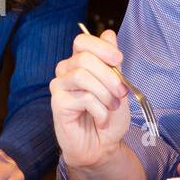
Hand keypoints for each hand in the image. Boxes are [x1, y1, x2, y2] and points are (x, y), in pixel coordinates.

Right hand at [49, 29, 130, 167]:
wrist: (102, 145)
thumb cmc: (109, 115)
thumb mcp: (117, 85)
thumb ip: (112, 62)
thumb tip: (109, 34)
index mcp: (80, 61)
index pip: (82, 41)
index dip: (101, 47)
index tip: (118, 59)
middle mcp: (66, 70)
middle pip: (84, 58)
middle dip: (109, 76)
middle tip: (121, 93)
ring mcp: (60, 86)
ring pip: (83, 76)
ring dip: (105, 94)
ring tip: (112, 108)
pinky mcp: (58, 103)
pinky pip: (83, 98)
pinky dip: (100, 110)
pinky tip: (101, 119)